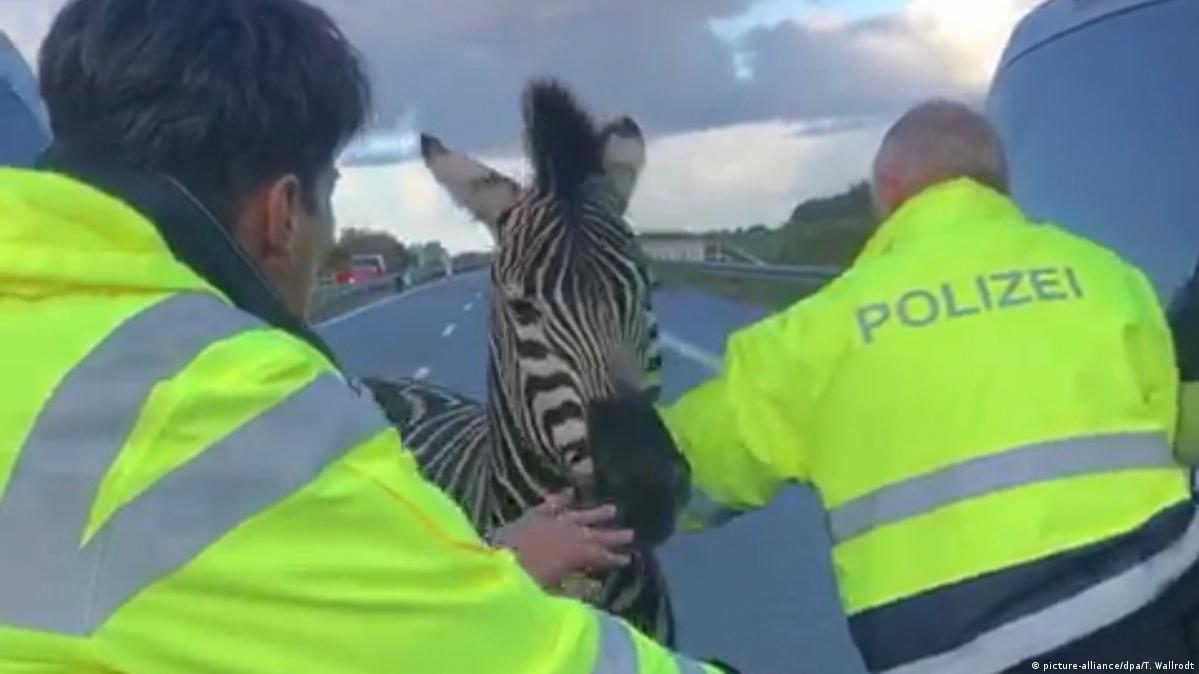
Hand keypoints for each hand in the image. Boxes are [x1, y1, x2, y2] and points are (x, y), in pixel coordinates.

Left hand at [490, 490, 633, 590]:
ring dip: (594, 513)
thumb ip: (574, 585)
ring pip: (577, 515)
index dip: (613, 558)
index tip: (627, 558)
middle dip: (611, 535)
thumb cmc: (524, 581)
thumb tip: (593, 584)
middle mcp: (567, 534)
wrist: (493, 561)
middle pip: (593, 534)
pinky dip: (560, 499)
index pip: (599, 555)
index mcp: (574, 554)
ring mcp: (549, 522)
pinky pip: (549, 505)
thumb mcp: (553, 589)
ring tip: (612, 508)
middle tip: (630, 533)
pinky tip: (569, 492)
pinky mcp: (531, 516)